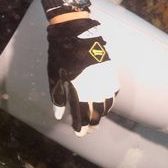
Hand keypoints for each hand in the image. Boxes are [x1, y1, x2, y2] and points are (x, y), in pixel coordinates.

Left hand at [46, 15, 118, 136]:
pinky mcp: (111, 73)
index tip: (79, 134)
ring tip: (95, 119)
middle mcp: (96, 88)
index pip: (83, 115)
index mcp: (80, 89)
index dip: (82, 127)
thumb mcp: (54, 76)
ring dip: (101, 114)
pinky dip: (108, 101)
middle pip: (97, 113)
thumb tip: (58, 115)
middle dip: (92, 123)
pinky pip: (113, 93)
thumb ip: (58, 97)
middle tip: (89, 130)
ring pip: (107, 104)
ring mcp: (105, 80)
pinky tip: (104, 104)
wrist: (77, 33)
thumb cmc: (61, 55)